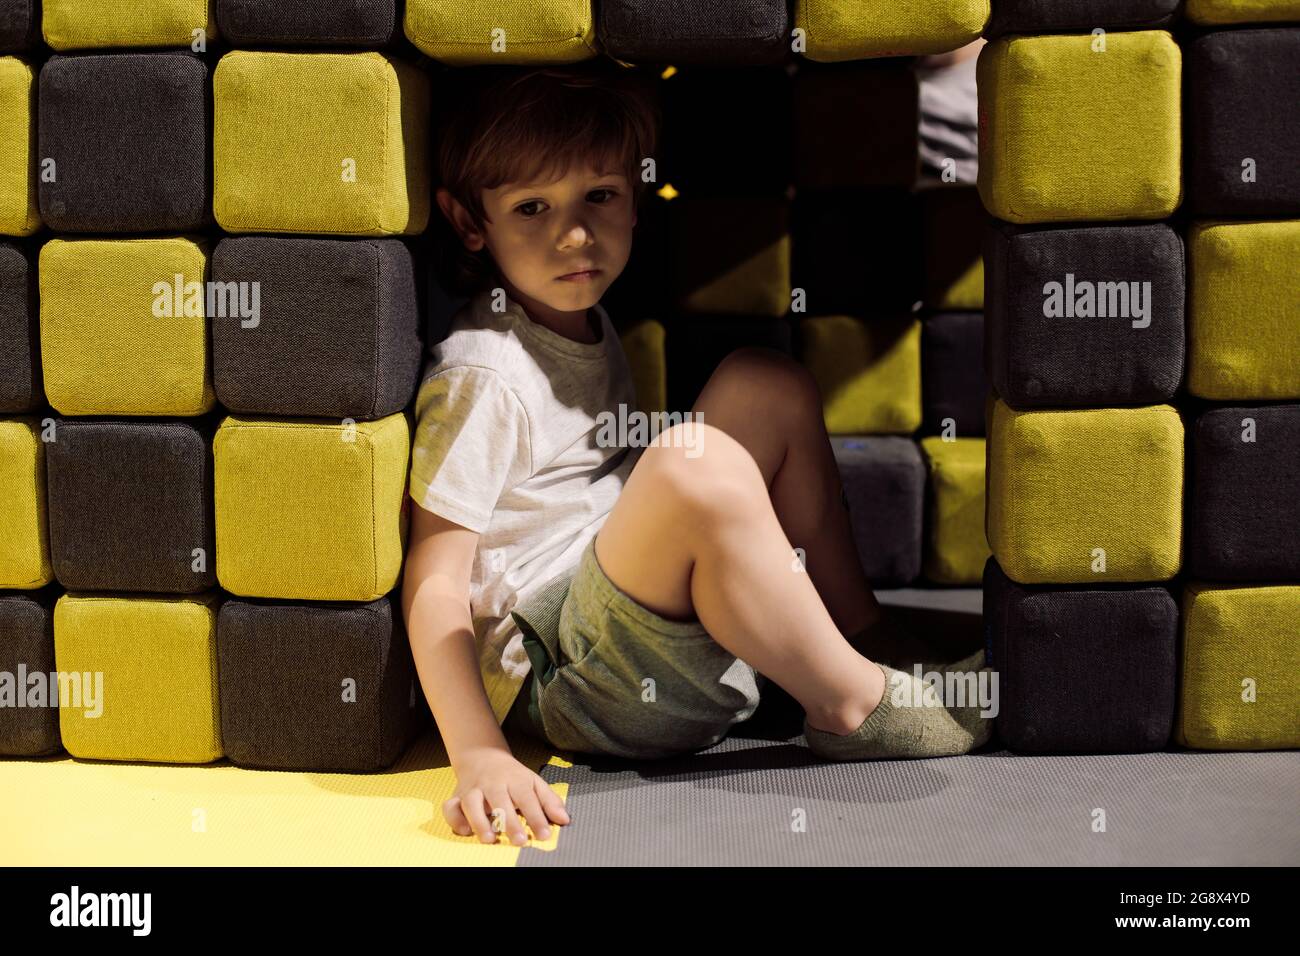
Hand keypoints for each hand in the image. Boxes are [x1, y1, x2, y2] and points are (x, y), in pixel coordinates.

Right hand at [445, 750, 570, 844]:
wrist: (483, 756)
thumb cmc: (512, 776)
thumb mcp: (534, 782)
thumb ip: (549, 801)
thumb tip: (565, 820)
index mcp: (515, 779)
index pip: (527, 797)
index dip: (536, 817)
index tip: (544, 835)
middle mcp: (493, 783)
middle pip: (500, 800)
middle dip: (509, 821)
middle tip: (520, 841)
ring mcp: (473, 789)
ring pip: (472, 802)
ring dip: (479, 821)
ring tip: (490, 839)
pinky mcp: (457, 796)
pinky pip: (450, 806)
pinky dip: (454, 819)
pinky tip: (465, 831)